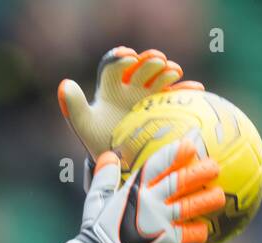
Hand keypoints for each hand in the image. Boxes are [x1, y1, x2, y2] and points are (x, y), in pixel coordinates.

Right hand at [47, 136, 223, 242]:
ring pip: (188, 206)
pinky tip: (205, 229)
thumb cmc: (97, 229)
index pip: (157, 165)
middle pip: (179, 182)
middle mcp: (149, 202)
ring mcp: (158, 221)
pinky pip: (187, 235)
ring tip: (219, 195)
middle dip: (199, 172)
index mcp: (134, 190)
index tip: (190, 144)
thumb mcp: (96, 199)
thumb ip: (104, 177)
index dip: (174, 153)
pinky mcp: (164, 241)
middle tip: (214, 167)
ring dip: (206, 200)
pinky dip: (197, 232)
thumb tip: (109, 156)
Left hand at [58, 46, 204, 159]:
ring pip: (159, 78)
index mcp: (110, 87)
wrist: (120, 165)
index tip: (129, 58)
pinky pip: (177, 97)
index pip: (114, 66)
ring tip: (174, 72)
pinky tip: (196, 89)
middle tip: (158, 61)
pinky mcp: (166, 109)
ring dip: (167, 72)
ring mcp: (150, 98)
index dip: (121, 58)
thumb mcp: (86, 126)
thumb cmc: (100, 142)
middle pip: (140, 68)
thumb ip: (74, 108)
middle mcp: (131, 88)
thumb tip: (65, 84)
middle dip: (149, 62)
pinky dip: (186, 91)